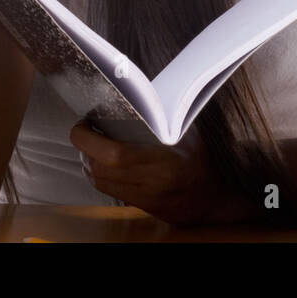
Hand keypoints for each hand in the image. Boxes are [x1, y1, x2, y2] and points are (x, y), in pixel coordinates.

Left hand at [69, 120, 260, 225]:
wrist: (212, 201)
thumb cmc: (201, 161)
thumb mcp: (188, 134)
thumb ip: (164, 120)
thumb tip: (138, 91)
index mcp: (161, 164)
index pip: (113, 155)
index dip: (89, 140)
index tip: (84, 124)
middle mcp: (149, 184)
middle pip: (99, 169)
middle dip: (84, 148)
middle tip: (84, 129)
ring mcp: (143, 199)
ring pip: (99, 182)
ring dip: (88, 162)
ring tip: (90, 145)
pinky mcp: (139, 207)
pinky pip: (107, 191)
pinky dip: (98, 175)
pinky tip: (101, 162)